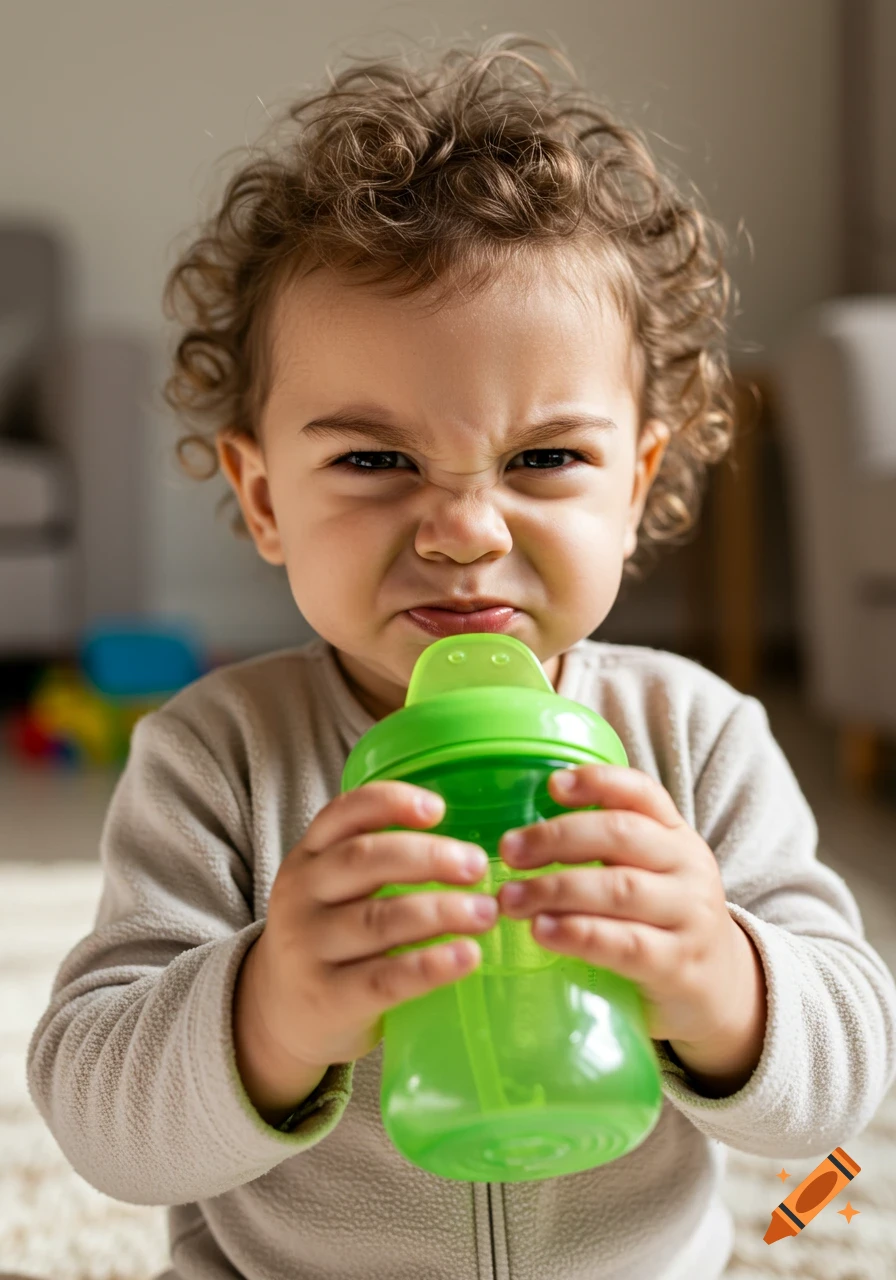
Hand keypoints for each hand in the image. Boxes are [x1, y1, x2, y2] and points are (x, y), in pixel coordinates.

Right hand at [237, 780, 496, 1076]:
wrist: (282, 1018)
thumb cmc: (330, 941)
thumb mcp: (333, 890)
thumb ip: (378, 863)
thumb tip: (465, 846)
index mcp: (308, 857)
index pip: (343, 814)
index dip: (390, 803)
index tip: (438, 809)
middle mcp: (301, 896)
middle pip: (364, 861)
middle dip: (429, 858)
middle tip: (478, 866)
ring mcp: (308, 949)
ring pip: (380, 920)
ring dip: (441, 912)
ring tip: (486, 913)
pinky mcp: (327, 1000)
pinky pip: (385, 979)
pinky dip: (431, 965)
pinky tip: (468, 956)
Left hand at [495, 764, 767, 1094]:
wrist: (723, 993)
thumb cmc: (664, 924)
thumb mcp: (650, 876)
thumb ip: (606, 851)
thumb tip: (524, 834)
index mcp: (677, 837)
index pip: (642, 793)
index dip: (598, 782)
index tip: (553, 784)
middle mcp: (688, 868)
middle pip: (621, 835)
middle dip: (557, 838)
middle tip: (509, 851)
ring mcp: (688, 918)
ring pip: (620, 889)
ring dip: (557, 889)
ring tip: (511, 899)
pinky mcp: (678, 966)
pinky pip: (626, 944)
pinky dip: (579, 934)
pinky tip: (543, 931)